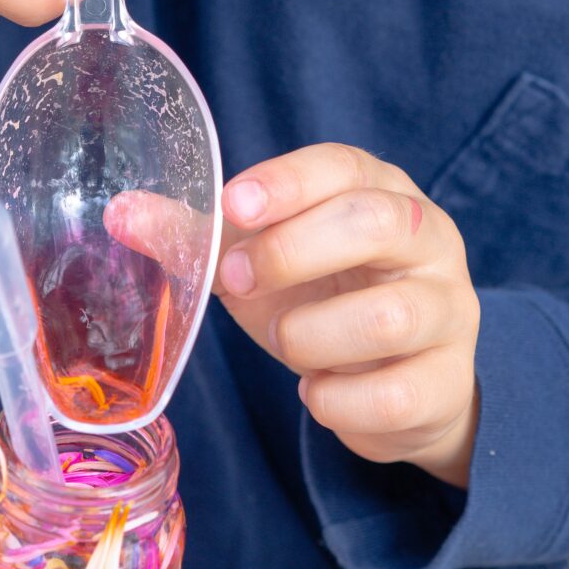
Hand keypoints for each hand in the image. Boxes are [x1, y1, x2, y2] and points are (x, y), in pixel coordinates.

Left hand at [214, 145, 480, 487]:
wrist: (405, 382)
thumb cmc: (330, 299)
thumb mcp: (267, 260)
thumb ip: (202, 237)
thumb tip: (119, 213)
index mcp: (383, 193)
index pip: (345, 167)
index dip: (287, 183)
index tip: (233, 207)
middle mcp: (430, 241)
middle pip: (378, 222)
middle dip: (293, 251)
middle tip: (237, 282)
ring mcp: (449, 310)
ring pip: (387, 315)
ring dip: (312, 336)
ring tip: (287, 341)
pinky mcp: (448, 381)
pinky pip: (391, 395)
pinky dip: (336, 401)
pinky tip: (319, 392)